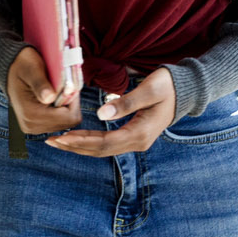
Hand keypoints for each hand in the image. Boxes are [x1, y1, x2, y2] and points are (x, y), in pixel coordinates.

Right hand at [6, 46, 80, 135]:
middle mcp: (31, 126)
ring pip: (64, 123)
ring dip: (65, 107)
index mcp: (31, 114)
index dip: (74, 100)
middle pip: (68, 122)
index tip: (68, 85)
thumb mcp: (32, 69)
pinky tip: (52, 98)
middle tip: (62, 87)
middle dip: (70, 104)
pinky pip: (57, 123)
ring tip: (55, 92)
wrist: (9, 70)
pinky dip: (60, 111)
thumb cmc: (23, 65)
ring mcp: (33, 128)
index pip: (69, 117)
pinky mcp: (36, 126)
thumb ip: (41, 83)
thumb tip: (49, 97)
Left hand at [49, 68, 177, 156]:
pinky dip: (89, 142)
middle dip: (75, 146)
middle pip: (100, 150)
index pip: (105, 142)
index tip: (62, 136)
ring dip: (80, 146)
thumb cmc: (168, 86)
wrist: (186, 90)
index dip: (82, 141)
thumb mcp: (150, 89)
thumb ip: (126, 102)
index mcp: (141, 133)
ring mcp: (136, 140)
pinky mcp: (133, 135)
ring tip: (57, 142)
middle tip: (51, 141)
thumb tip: (101, 114)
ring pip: (103, 149)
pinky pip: (108, 143)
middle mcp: (137, 142)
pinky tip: (77, 138)